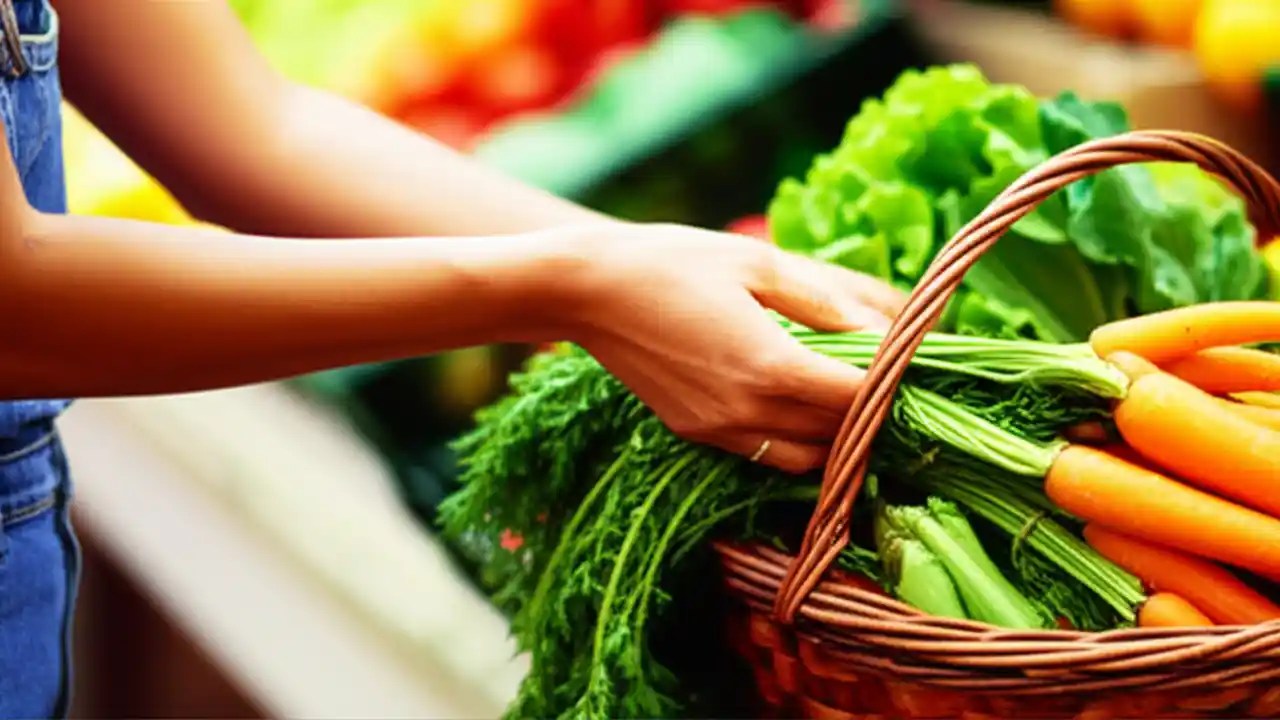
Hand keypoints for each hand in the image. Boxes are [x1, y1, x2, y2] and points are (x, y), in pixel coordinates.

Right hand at [557, 223, 907, 472]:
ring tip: (848, 400)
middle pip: (837, 437)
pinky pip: (764, 452)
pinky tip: (797, 402)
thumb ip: (826, 301)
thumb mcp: (758, 263)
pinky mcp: (696, 433)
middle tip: (895, 386)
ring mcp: (718, 430)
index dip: (895, 390)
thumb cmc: (673, 261)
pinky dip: (794, 438)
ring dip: (834, 438)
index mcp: (769, 366)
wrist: (585, 291)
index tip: (916, 370)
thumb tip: (885, 327)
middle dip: (872, 416)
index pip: (858, 400)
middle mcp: (747, 411)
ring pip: (804, 459)